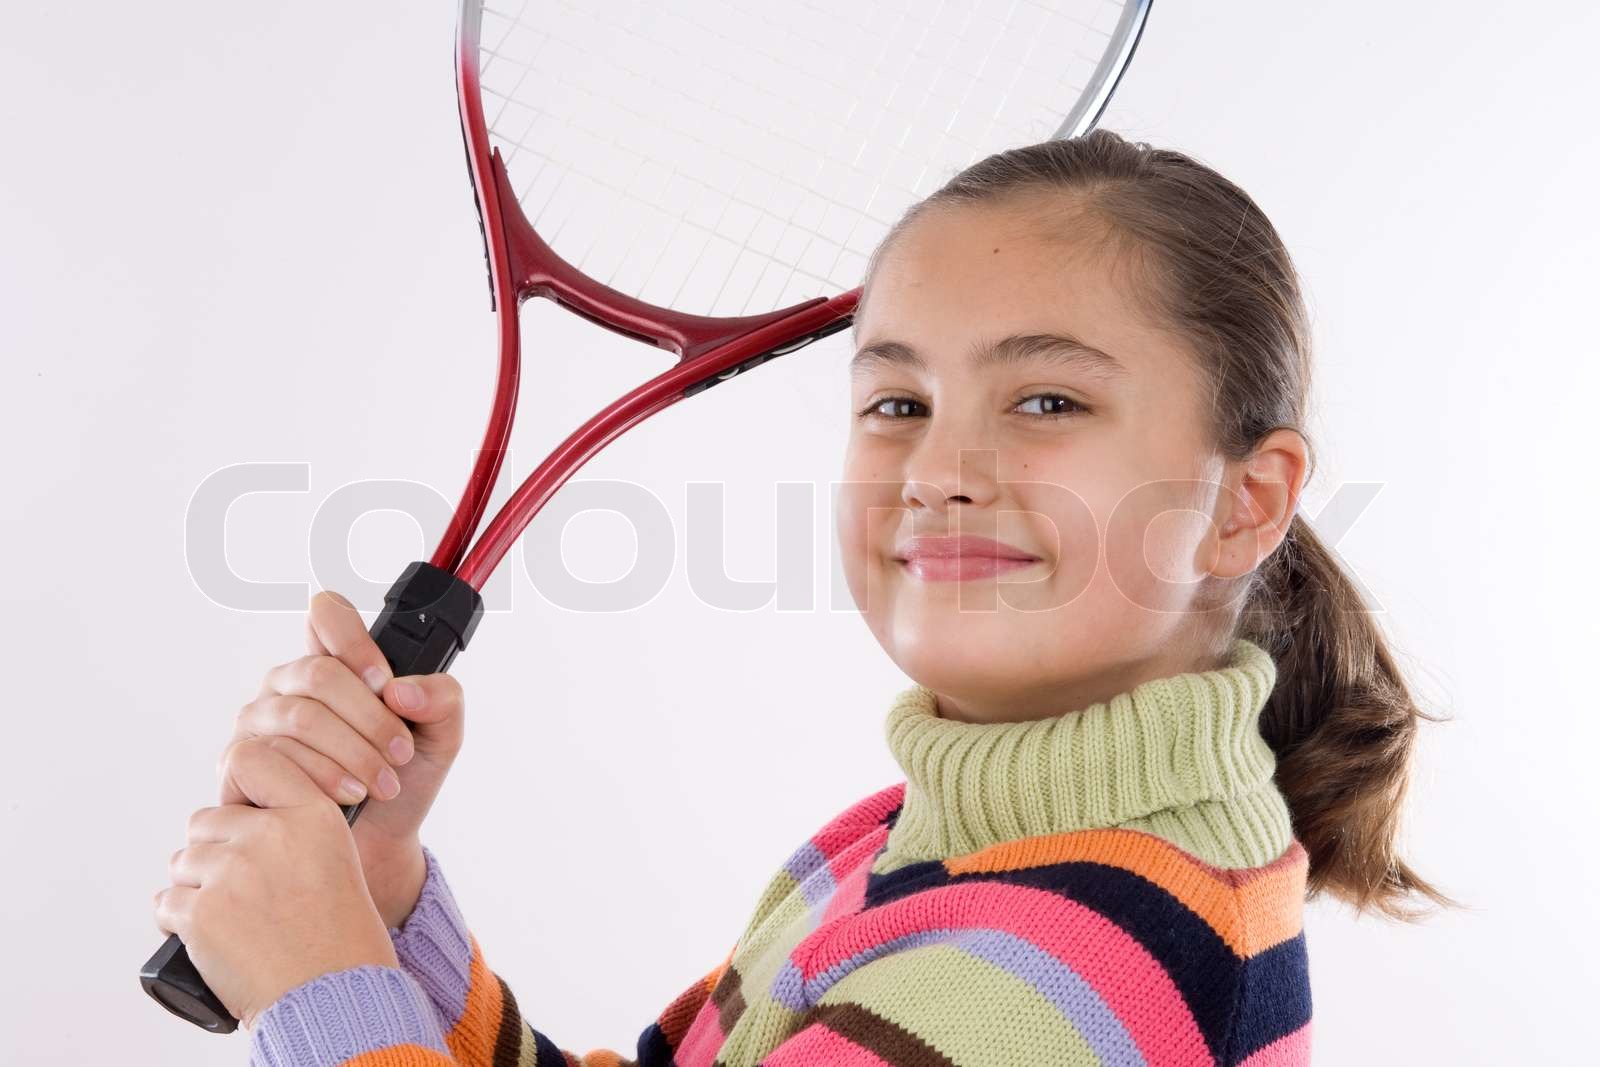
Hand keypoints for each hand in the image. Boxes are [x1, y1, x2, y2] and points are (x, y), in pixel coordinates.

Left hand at [155, 736, 399, 1030]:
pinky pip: (166, 903)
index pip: (250, 759)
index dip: (237, 784)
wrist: (334, 994)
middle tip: (243, 887)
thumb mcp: (335, 856)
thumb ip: (292, 825)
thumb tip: (234, 812)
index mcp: (313, 814)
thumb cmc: (338, 933)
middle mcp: (272, 833)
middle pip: (207, 820)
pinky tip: (213, 938)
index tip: (243, 808)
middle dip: (215, 850)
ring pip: (183, 862)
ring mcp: (233, 872)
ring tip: (233, 917)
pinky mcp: (202, 912)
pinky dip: (181, 922)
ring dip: (197, 887)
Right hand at [221, 590, 467, 926]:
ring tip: (384, 783)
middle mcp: (287, 685)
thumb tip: (401, 690)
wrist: (378, 845)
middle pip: (320, 674)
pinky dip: (319, 780)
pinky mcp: (240, 764)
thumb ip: (442, 699)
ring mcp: (258, 722)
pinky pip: (270, 758)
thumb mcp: (442, 737)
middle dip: (371, 718)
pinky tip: (346, 799)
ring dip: (352, 754)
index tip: (387, 683)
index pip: (327, 615)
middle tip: (402, 753)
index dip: (355, 641)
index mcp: (332, 661)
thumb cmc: (403, 780)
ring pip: (299, 717)